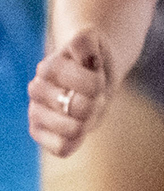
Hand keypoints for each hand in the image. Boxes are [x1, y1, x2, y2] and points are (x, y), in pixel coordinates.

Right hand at [27, 29, 112, 157]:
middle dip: (96, 102)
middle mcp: (36, 89)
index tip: (96, 75)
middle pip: (83, 109)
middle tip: (92, 94)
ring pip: (75, 130)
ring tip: (85, 108)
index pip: (91, 86)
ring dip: (89, 120)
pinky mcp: (38, 132)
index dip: (100, 83)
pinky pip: (62, 148)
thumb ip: (84, 43)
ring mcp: (35, 112)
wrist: (92, 72)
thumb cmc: (94, 58)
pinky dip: (76, 140)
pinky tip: (77, 125)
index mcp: (49, 67)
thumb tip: (84, 59)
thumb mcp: (93, 41)